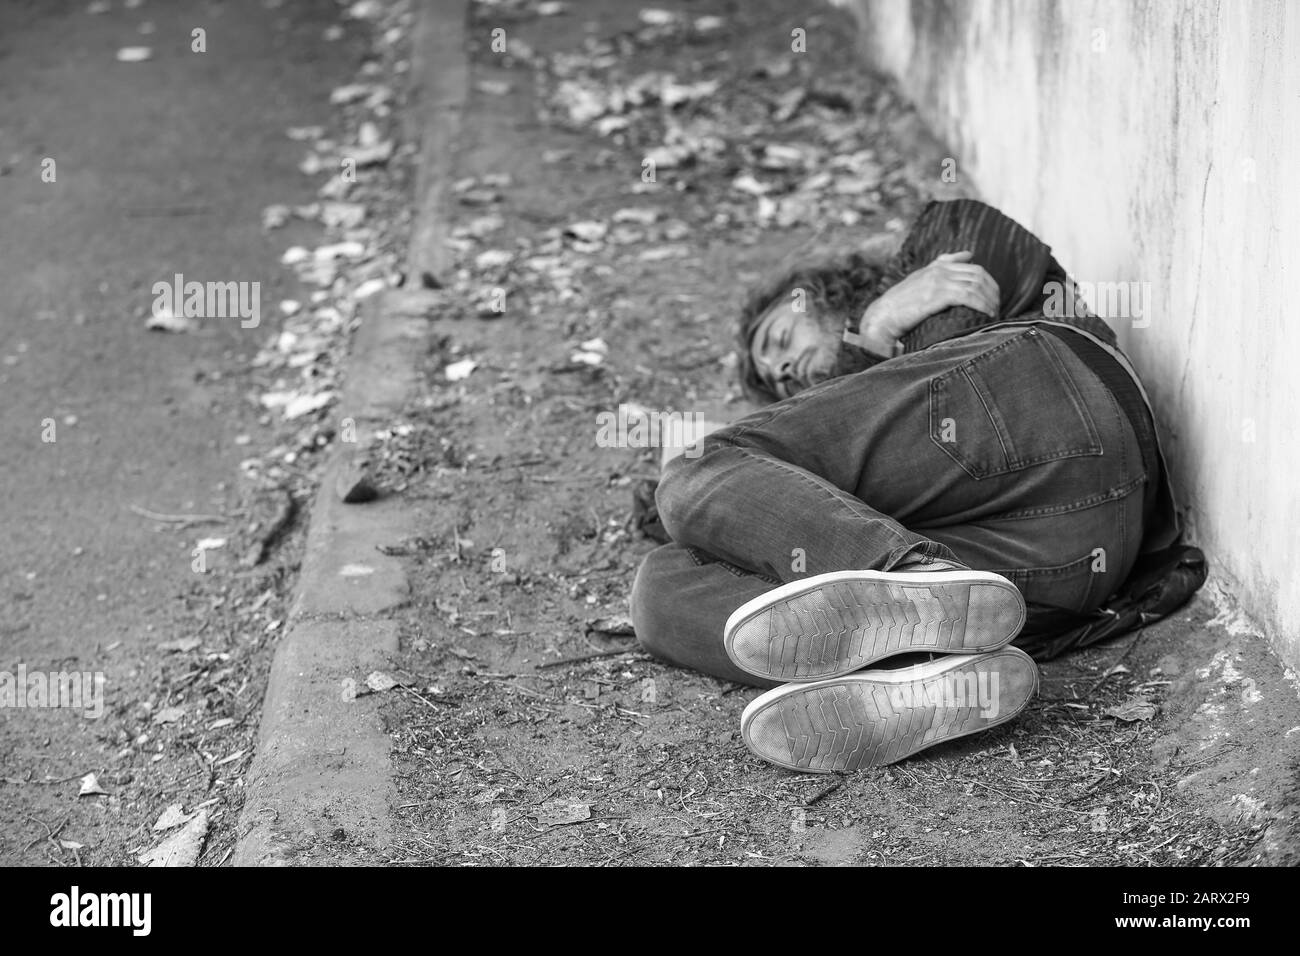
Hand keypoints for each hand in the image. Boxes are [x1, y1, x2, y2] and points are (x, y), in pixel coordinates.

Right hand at [859, 251, 1000, 343]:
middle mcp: (939, 270)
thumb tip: (969, 254)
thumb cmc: (901, 303)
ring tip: (994, 313)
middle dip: (993, 292)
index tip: (993, 297)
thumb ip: (942, 265)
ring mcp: (938, 281)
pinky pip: (968, 296)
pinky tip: (987, 314)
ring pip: (976, 285)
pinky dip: (982, 305)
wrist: (883, 315)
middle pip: (978, 275)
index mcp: (937, 266)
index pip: (973, 267)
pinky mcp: (937, 295)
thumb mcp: (921, 279)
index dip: (988, 282)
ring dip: (990, 300)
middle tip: (997, 307)